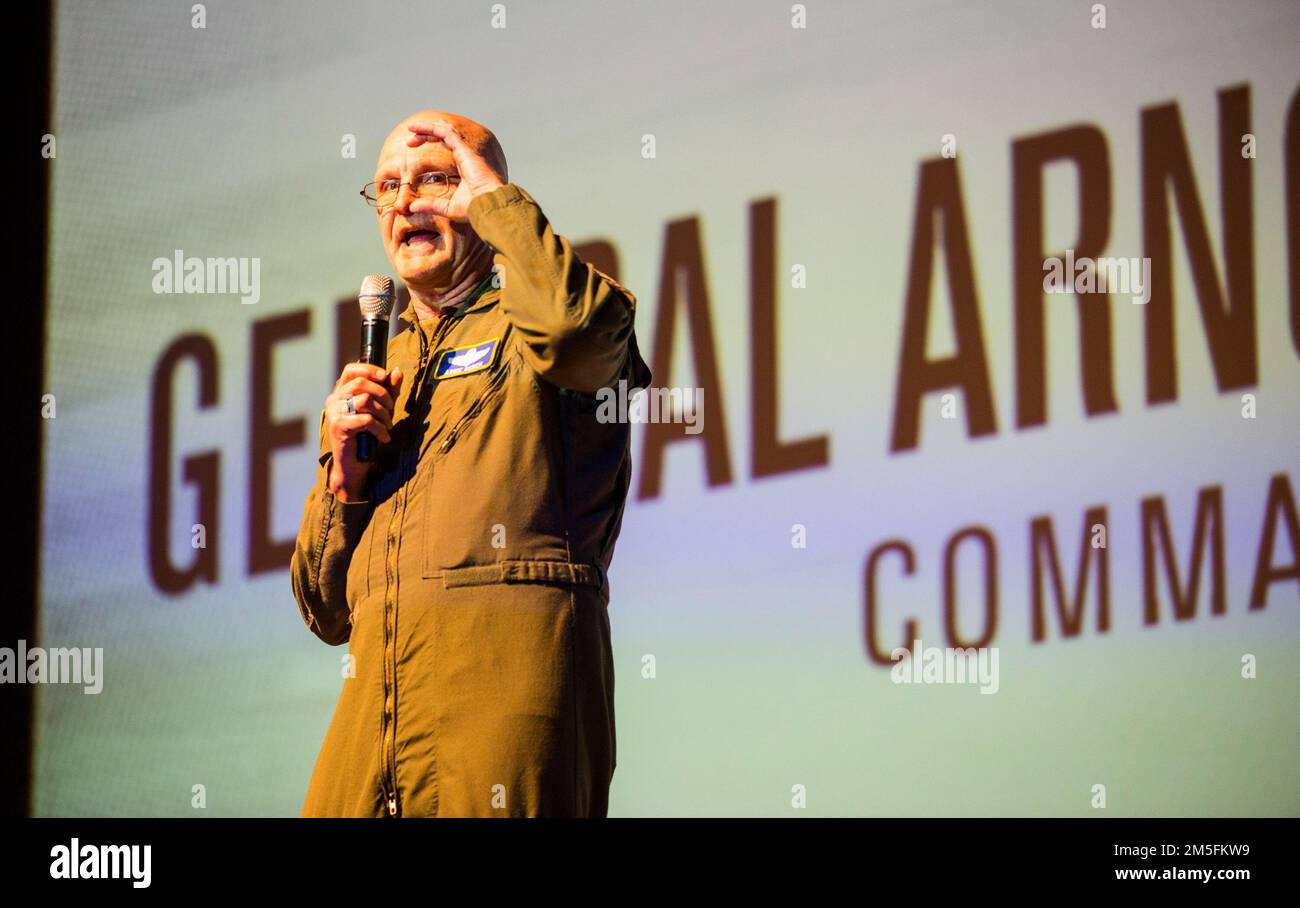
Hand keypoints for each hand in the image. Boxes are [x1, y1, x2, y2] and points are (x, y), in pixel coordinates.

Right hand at [324, 363, 404, 500]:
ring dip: (383, 413)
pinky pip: (366, 419)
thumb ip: (388, 391)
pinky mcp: (338, 426)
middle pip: (361, 383)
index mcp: (340, 392)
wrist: (354, 464)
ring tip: (387, 425)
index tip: (384, 376)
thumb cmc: (366, 435)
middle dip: (383, 394)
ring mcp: (334, 413)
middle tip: (391, 409)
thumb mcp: (381, 409)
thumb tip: (397, 372)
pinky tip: (383, 437)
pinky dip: (380, 428)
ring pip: (365, 400)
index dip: (369, 369)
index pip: (350, 370)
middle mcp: (333, 400)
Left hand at [404, 119, 503, 220]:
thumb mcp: (447, 208)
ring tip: (411, 129)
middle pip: (444, 136)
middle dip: (426, 133)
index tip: (413, 145)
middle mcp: (465, 155)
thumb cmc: (473, 208)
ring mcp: (465, 151)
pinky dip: (430, 128)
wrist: (487, 204)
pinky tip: (417, 128)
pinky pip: (445, 132)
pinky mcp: (463, 149)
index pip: (446, 145)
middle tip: (410, 140)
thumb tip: (411, 208)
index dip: (431, 141)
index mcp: (464, 165)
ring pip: (444, 130)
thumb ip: (430, 205)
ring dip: (427, 128)